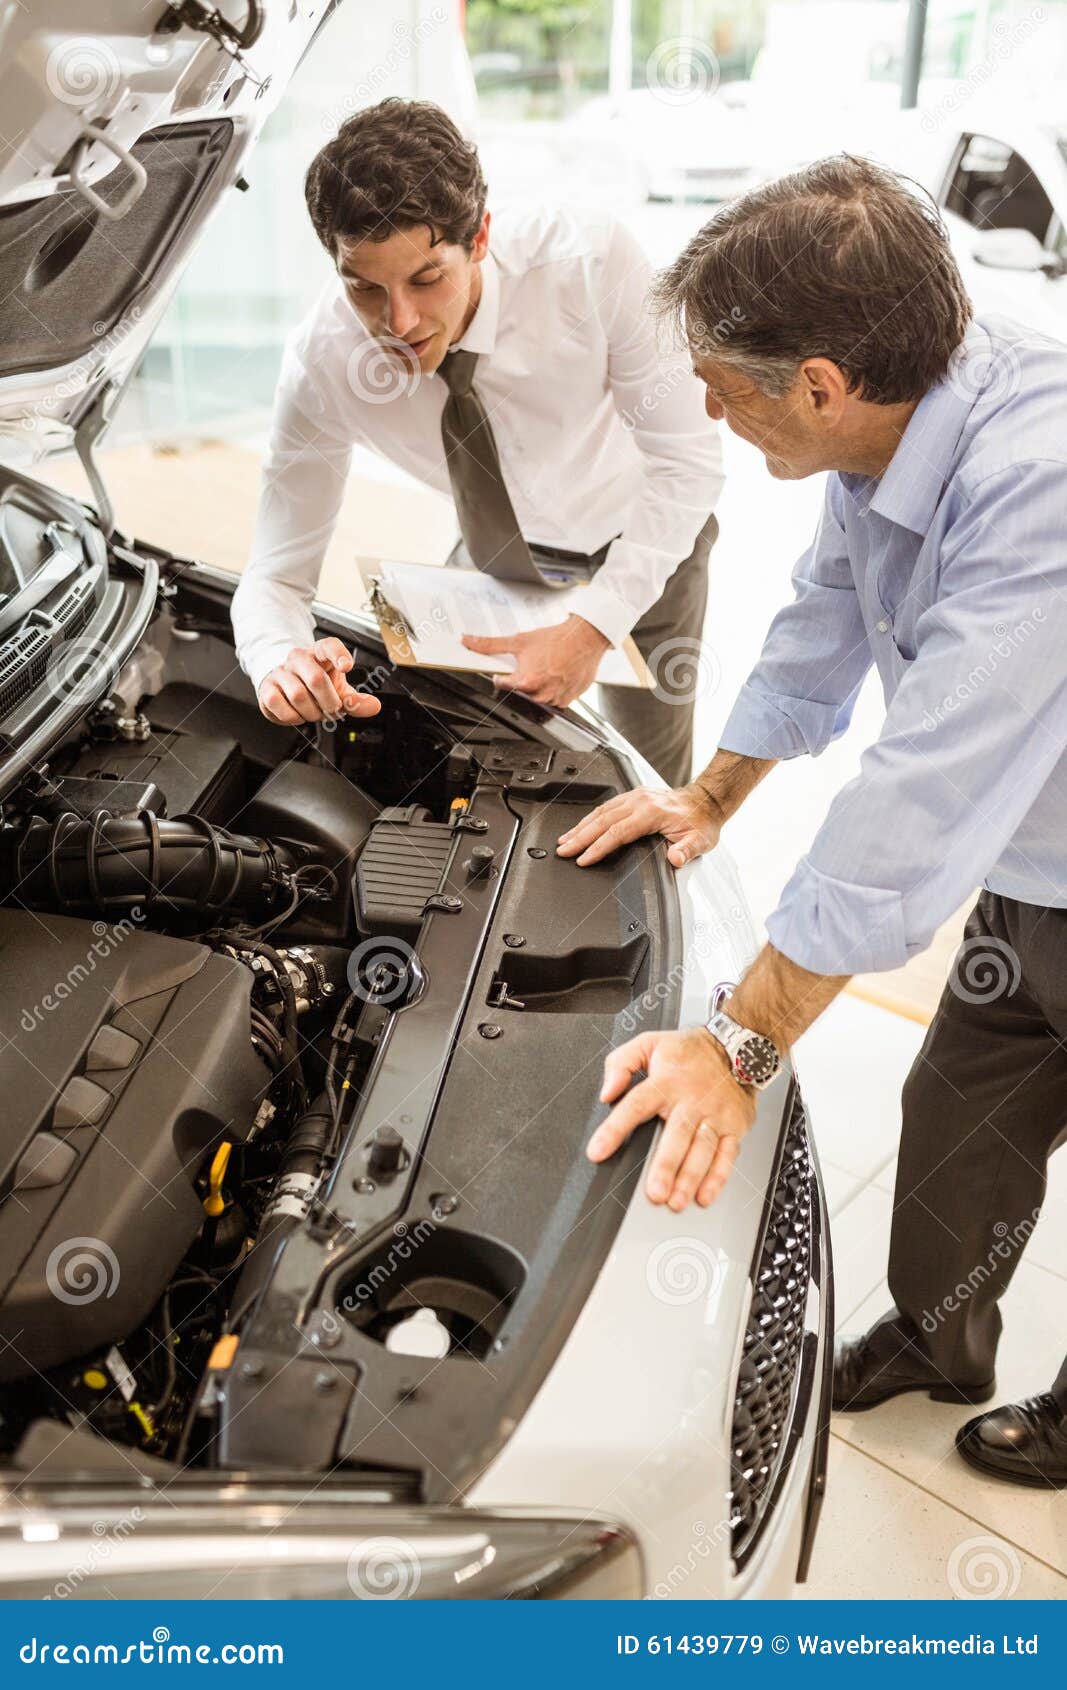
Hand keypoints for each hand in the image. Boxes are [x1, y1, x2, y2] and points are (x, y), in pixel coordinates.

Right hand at [257, 638, 382, 726]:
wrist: (285, 687)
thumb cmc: (315, 686)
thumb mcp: (339, 691)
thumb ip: (356, 700)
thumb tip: (374, 706)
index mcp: (319, 654)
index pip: (329, 646)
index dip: (339, 654)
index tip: (347, 666)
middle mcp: (299, 659)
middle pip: (316, 678)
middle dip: (329, 702)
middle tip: (332, 710)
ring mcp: (281, 672)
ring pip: (298, 695)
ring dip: (311, 712)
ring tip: (314, 713)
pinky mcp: (267, 688)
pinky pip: (278, 704)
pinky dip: (292, 717)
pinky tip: (297, 714)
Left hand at [461, 614, 608, 706]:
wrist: (586, 638)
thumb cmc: (557, 640)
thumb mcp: (519, 640)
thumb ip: (490, 645)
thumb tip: (469, 641)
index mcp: (526, 682)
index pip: (502, 685)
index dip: (502, 676)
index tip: (508, 670)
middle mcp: (541, 694)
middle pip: (520, 693)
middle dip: (522, 681)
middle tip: (532, 666)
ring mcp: (556, 699)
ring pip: (538, 698)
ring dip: (538, 686)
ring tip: (546, 668)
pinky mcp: (569, 700)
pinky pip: (555, 700)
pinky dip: (553, 689)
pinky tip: (557, 674)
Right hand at [556, 781, 722, 867]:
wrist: (706, 801)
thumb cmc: (701, 822)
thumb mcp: (700, 841)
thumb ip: (687, 850)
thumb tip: (675, 858)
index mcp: (652, 812)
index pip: (617, 832)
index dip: (598, 847)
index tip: (583, 859)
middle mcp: (640, 801)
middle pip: (602, 821)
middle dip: (580, 837)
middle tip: (563, 850)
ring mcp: (635, 796)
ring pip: (601, 812)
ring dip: (581, 827)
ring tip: (564, 840)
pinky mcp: (633, 796)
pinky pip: (607, 806)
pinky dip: (591, 818)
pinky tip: (581, 827)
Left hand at [587, 1028, 755, 1209]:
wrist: (738, 1047)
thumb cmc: (690, 1052)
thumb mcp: (648, 1044)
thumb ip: (620, 1064)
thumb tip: (607, 1092)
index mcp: (666, 1082)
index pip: (635, 1106)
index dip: (615, 1129)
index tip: (598, 1151)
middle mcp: (692, 1100)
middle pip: (677, 1135)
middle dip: (666, 1166)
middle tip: (655, 1192)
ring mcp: (715, 1115)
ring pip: (702, 1149)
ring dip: (690, 1178)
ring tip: (677, 1200)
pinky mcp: (734, 1126)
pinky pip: (727, 1155)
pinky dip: (718, 1177)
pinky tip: (705, 1194)